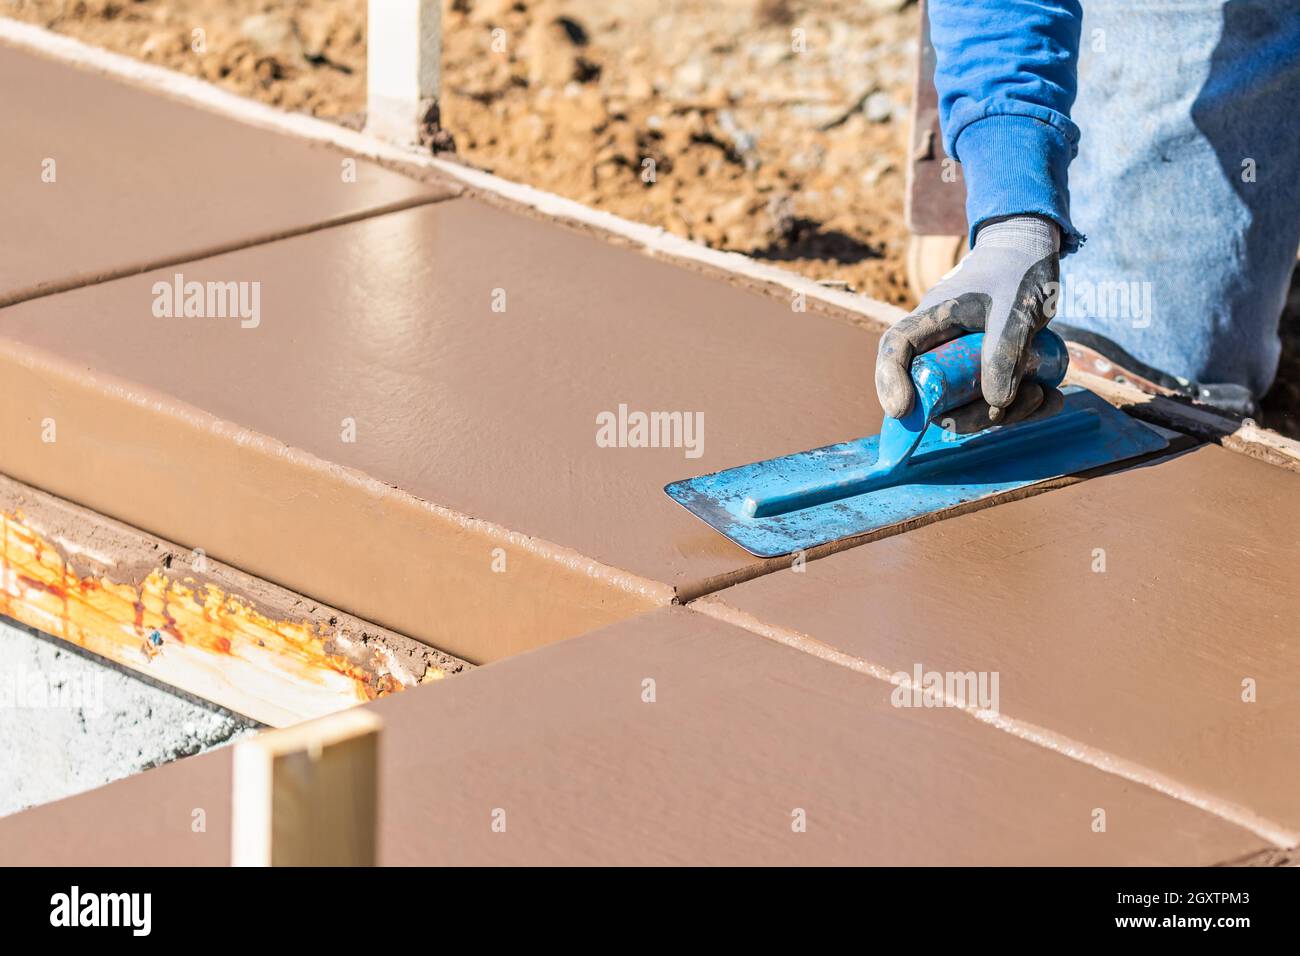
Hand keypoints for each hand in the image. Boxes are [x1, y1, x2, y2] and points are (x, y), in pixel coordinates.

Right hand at [877, 215, 1061, 430]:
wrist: (1033, 252)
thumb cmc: (1018, 269)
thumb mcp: (1016, 308)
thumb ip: (1004, 350)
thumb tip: (995, 403)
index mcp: (933, 319)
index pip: (896, 349)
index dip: (890, 380)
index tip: (903, 410)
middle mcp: (940, 345)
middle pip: (932, 394)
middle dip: (966, 414)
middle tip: (1005, 410)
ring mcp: (963, 362)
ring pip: (964, 405)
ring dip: (1001, 414)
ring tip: (1042, 394)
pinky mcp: (987, 371)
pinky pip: (995, 402)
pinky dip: (1022, 409)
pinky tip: (1052, 400)